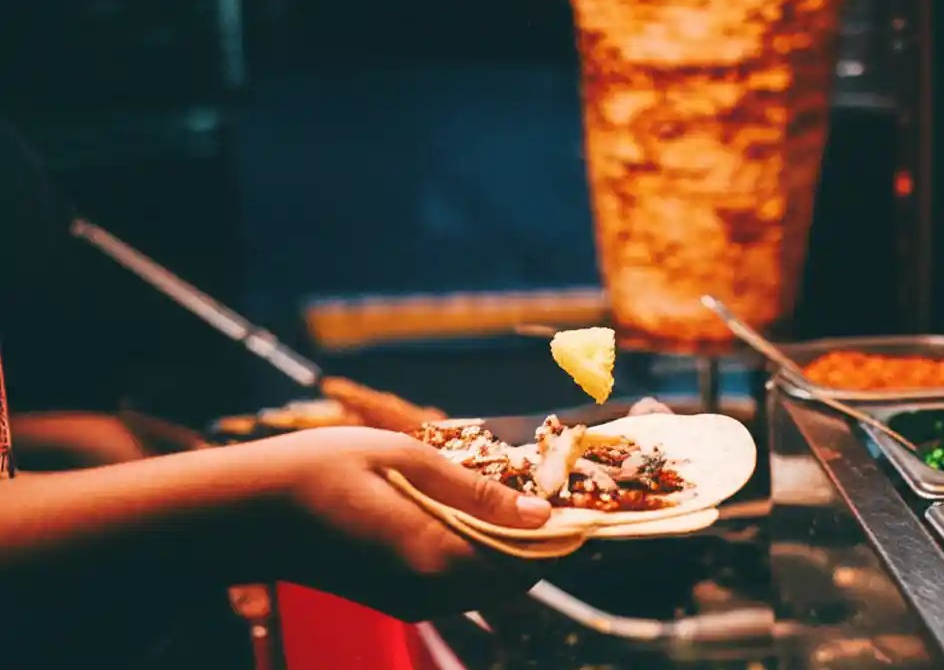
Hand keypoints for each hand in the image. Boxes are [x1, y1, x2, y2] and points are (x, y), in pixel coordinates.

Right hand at [243, 426, 551, 619]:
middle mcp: (428, 593)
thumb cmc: (318, 471)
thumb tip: (539, 514)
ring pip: (486, 584)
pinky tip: (466, 512)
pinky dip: (475, 554)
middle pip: (512, 579)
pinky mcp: (394, 601)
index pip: (526, 562)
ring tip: (509, 496)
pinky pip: (455, 584)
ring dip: (507, 547)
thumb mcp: (404, 460)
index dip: (561, 537)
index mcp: (436, 557)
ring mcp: (410, 603)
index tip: (582, 505)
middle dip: (538, 541)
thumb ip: (475, 491)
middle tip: (547, 492)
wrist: (241, 514)